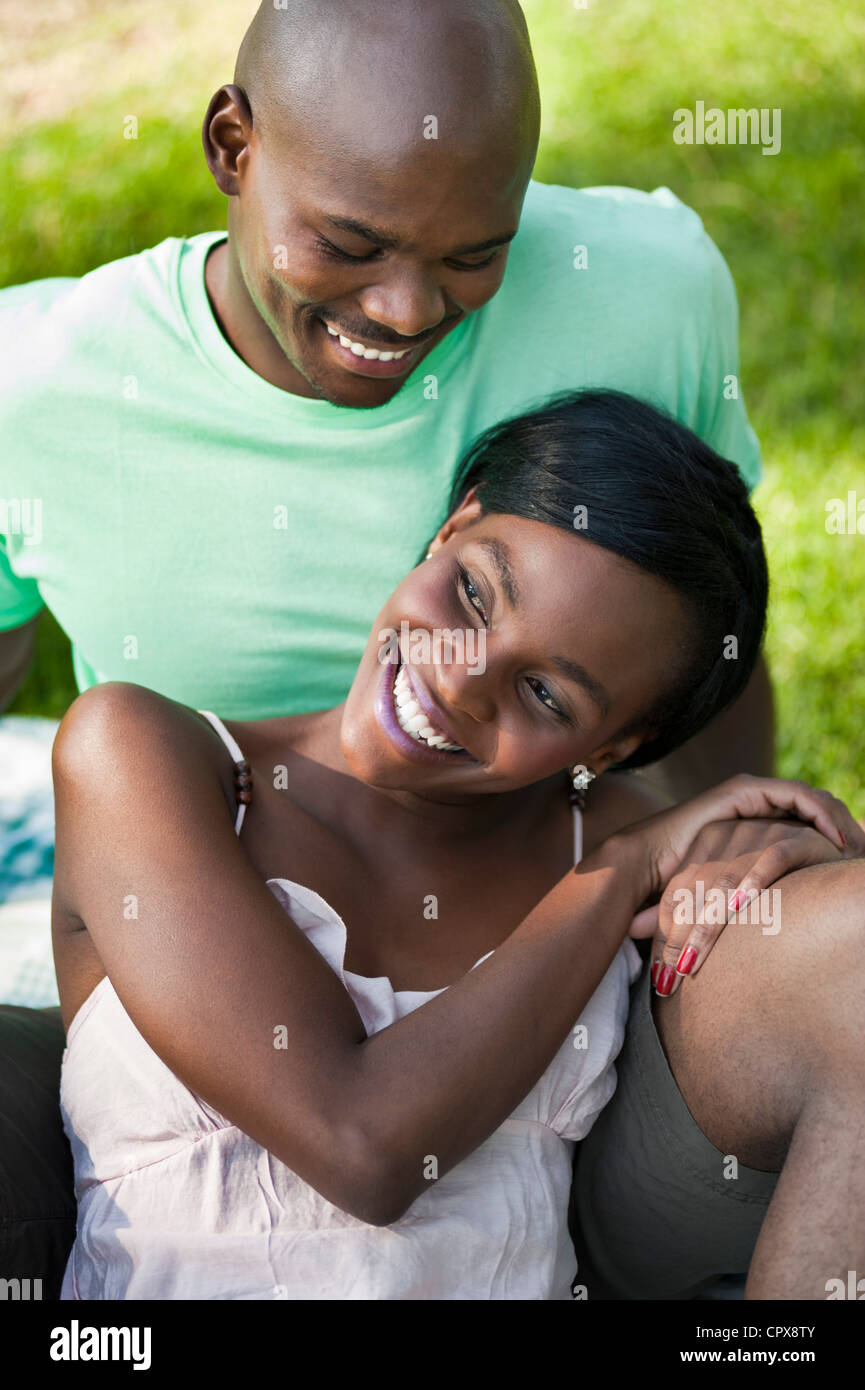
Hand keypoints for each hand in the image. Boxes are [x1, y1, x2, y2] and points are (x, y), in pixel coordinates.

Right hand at [623, 774, 863, 903]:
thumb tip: (788, 925)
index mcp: (756, 824)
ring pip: (813, 798)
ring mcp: (749, 795)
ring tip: (854, 849)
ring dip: (839, 822)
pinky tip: (835, 839)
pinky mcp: (743, 791)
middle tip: (864, 856)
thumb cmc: (682, 887)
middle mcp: (754, 805)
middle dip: (847, 830)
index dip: (836, 839)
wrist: (647, 865)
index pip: (808, 823)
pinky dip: (820, 813)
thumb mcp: (735, 893)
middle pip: (817, 808)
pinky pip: (796, 795)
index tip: (856, 865)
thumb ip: (756, 896)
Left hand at [629, 819, 853, 995]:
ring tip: (690, 966)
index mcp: (706, 842)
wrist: (824, 851)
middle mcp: (728, 835)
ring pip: (724, 884)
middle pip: (696, 892)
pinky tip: (739, 907)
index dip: (666, 932)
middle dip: (680, 939)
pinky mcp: (794, 840)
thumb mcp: (720, 888)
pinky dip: (754, 884)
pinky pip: (771, 860)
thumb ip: (679, 905)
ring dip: (706, 928)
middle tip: (670, 980)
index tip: (660, 973)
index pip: (677, 891)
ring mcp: (759, 835)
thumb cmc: (770, 878)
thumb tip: (632, 928)